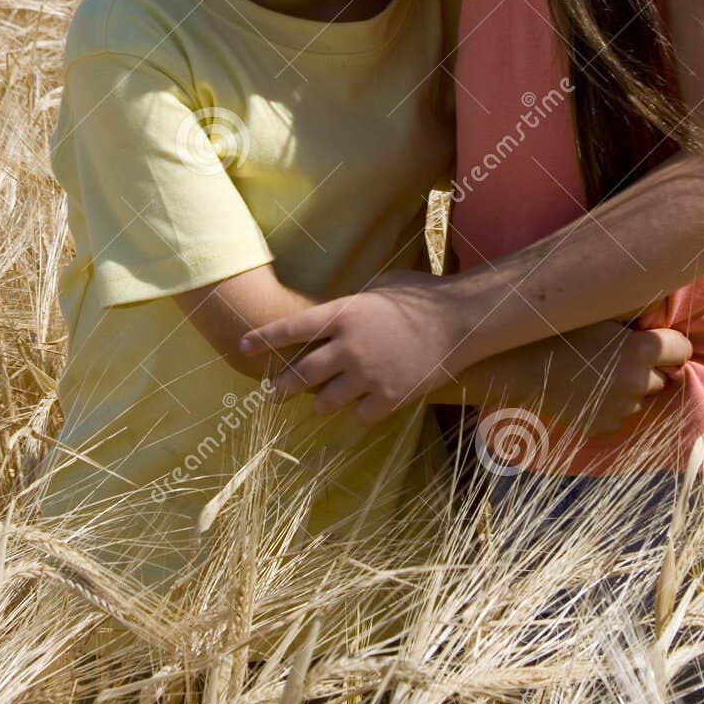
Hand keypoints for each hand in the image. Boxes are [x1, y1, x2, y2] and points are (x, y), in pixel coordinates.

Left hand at [238, 273, 460, 426]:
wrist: (460, 321)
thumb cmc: (421, 296)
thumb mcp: (380, 286)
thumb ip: (352, 302)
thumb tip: (335, 311)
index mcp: (343, 314)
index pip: (290, 329)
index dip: (263, 340)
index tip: (242, 347)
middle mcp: (348, 347)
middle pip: (299, 375)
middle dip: (280, 387)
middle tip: (272, 393)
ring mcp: (368, 375)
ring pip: (325, 402)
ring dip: (321, 402)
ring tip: (322, 400)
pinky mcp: (389, 397)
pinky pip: (359, 416)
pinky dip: (358, 413)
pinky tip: (362, 407)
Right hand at [536, 321, 691, 437]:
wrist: (521, 365)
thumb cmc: (560, 328)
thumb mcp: (602, 312)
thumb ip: (635, 314)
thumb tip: (662, 307)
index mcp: (642, 351)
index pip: (683, 350)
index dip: (671, 344)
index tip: (655, 341)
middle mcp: (638, 382)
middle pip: (662, 377)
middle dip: (647, 368)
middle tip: (618, 357)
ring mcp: (622, 408)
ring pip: (639, 398)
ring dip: (627, 388)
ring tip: (596, 373)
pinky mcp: (604, 427)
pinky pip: (618, 416)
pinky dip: (608, 406)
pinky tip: (586, 391)